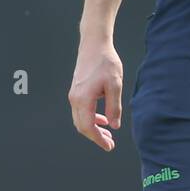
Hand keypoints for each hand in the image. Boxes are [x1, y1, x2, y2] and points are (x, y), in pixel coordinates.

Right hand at [68, 36, 123, 150]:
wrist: (94, 44)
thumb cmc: (105, 62)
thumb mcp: (115, 85)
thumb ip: (114, 106)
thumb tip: (114, 125)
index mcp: (83, 99)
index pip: (88, 127)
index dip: (98, 139)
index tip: (109, 146)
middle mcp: (75, 99)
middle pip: (82, 126)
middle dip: (96, 137)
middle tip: (110, 143)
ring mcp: (74, 95)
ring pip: (80, 119)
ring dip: (93, 128)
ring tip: (108, 133)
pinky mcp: (76, 91)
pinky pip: (81, 111)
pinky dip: (91, 118)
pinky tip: (103, 119)